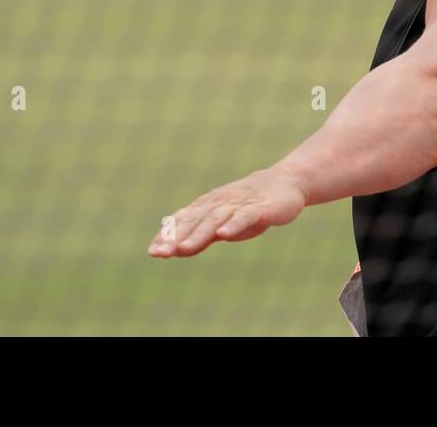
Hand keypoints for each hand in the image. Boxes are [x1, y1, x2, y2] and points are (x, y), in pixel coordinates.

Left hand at [148, 167, 307, 257]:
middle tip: (161, 253)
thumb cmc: (247, 206)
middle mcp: (219, 204)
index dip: (168, 236)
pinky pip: (245, 216)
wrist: (283, 182)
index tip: (153, 252)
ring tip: (184, 248)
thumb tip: (173, 250)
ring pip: (216, 220)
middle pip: (195, 222)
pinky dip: (234, 224)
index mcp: (207, 207)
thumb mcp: (222, 221)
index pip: (183, 221)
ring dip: (199, 234)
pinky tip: (224, 234)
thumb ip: (199, 235)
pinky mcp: (260, 208)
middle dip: (177, 238)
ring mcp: (239, 205)